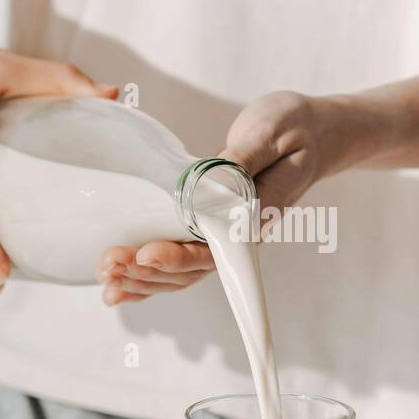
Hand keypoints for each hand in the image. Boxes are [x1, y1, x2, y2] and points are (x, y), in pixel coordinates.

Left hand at [99, 90, 363, 303]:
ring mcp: (223, 234)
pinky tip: (118, 289)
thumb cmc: (295, 129)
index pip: (217, 247)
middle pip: (191, 268)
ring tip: (105, 276)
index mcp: (257, 213)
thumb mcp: (272, 131)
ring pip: (182, 272)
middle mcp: (238, 233)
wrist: (313, 135)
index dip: (179, 256)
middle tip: (109, 263)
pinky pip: (178, 260)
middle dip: (147, 271)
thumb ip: (244, 158)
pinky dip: (148, 277)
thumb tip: (214, 180)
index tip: (146, 254)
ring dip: (142, 279)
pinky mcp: (209, 227)